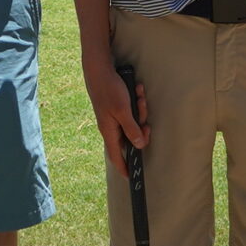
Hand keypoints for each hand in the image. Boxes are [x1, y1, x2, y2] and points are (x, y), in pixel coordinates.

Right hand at [83, 55, 148, 174]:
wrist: (99, 68)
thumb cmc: (109, 89)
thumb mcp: (123, 111)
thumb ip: (131, 129)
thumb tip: (139, 145)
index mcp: (109, 131)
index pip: (117, 156)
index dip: (124, 167)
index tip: (130, 177)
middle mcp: (111, 126)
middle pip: (131, 136)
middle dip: (142, 126)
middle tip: (145, 121)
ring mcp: (114, 116)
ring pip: (134, 121)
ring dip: (140, 109)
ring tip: (139, 95)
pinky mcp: (117, 106)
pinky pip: (132, 109)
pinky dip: (137, 100)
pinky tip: (137, 89)